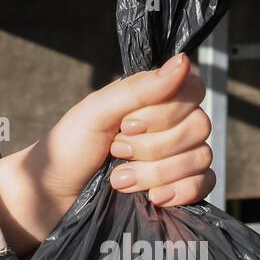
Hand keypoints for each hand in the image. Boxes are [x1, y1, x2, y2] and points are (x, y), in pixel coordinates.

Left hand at [0, 52, 213, 257]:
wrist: (53, 196)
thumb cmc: (69, 147)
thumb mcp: (97, 111)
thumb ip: (140, 88)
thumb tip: (184, 61)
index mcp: (155, 99)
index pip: (193, 91)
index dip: (166, 112)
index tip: (128, 125)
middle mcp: (173, 125)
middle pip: (198, 126)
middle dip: (154, 146)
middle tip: (117, 152)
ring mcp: (179, 158)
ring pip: (200, 157)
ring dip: (157, 172)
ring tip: (120, 180)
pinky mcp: (180, 189)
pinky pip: (206, 184)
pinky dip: (182, 191)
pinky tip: (154, 198)